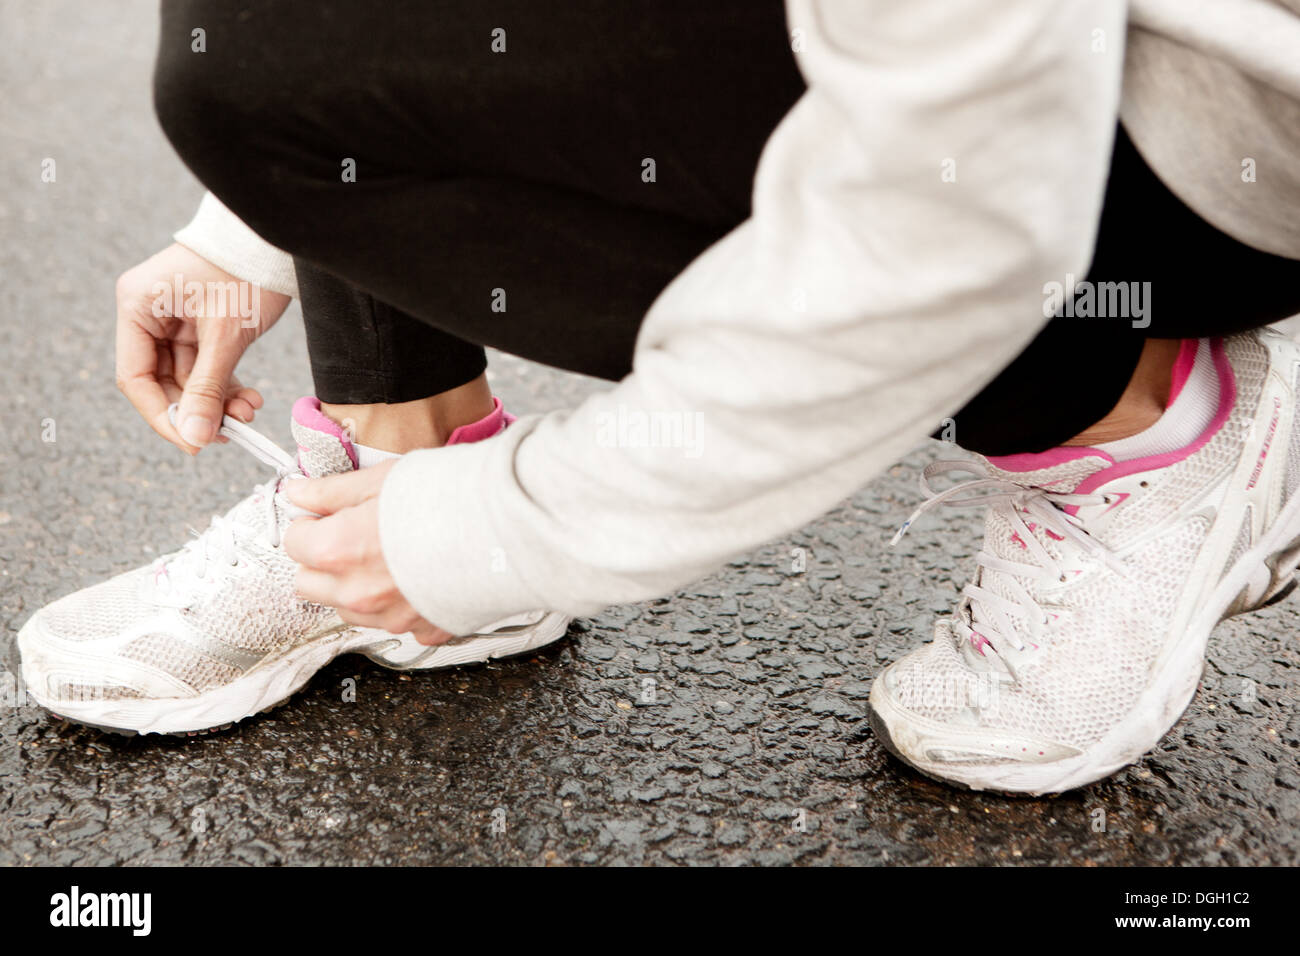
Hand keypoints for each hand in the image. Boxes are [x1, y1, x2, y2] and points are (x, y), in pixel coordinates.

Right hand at [115, 243, 290, 452]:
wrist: (276, 240)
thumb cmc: (245, 271)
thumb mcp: (226, 335)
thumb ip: (208, 388)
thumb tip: (195, 437)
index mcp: (137, 306)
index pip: (136, 378)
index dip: (163, 416)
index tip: (194, 443)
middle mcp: (148, 313)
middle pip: (162, 382)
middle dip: (198, 410)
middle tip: (232, 432)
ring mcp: (173, 319)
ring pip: (188, 379)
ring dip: (217, 401)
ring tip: (249, 413)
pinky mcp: (199, 325)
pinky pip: (205, 367)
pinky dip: (225, 386)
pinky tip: (249, 399)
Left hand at [282, 459, 456, 645]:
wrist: (512, 525)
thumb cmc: (451, 495)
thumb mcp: (383, 478)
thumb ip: (332, 491)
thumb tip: (297, 492)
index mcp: (340, 551)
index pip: (294, 543)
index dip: (311, 523)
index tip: (329, 513)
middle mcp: (360, 593)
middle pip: (308, 585)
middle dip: (322, 560)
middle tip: (353, 534)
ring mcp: (393, 618)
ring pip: (347, 609)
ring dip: (355, 586)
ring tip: (391, 554)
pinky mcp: (426, 630)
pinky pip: (394, 623)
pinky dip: (398, 604)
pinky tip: (420, 575)